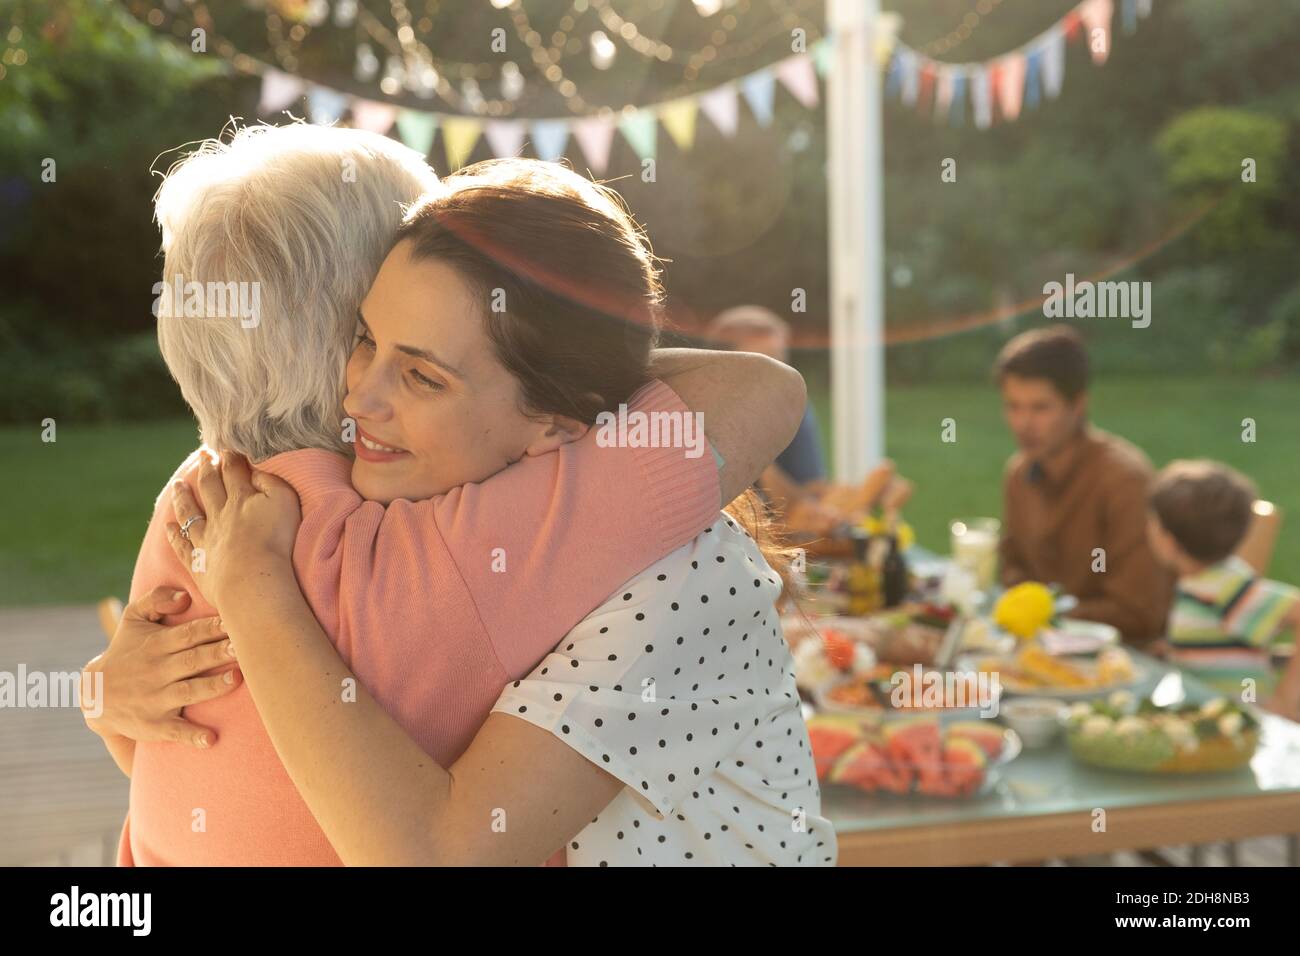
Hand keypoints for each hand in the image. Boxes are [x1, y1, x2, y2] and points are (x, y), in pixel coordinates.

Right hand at [81, 586, 238, 747]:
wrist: (95, 694)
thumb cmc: (127, 649)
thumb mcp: (132, 618)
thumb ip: (155, 599)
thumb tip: (185, 596)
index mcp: (156, 645)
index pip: (188, 633)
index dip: (211, 627)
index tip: (234, 621)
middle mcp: (157, 671)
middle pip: (192, 660)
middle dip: (218, 653)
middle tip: (244, 647)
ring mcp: (156, 699)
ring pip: (188, 692)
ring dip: (212, 687)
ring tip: (236, 679)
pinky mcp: (155, 725)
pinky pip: (175, 731)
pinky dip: (192, 736)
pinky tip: (211, 739)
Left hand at [165, 451, 301, 610]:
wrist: (253, 578)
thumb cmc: (275, 539)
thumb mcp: (284, 501)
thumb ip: (271, 482)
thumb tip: (255, 472)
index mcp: (241, 499)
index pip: (234, 472)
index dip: (230, 458)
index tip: (226, 448)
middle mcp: (220, 515)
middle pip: (210, 487)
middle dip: (206, 469)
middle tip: (202, 456)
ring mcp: (206, 539)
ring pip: (190, 513)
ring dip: (183, 497)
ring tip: (177, 485)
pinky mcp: (200, 563)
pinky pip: (182, 545)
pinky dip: (173, 535)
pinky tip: (168, 527)